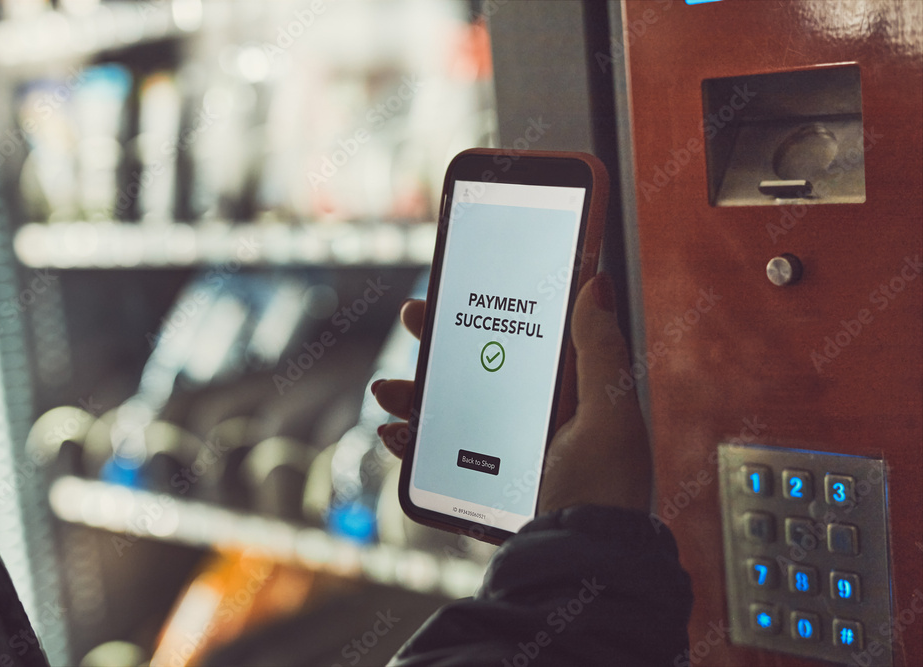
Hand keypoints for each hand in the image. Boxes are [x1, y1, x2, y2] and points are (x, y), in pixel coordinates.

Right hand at [373, 273, 651, 514]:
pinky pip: (432, 455)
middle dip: (437, 341)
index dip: (485, 311)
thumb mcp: (610, 414)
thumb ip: (600, 349)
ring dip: (409, 391)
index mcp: (563, 396)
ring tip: (385, 389)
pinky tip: (392, 434)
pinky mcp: (476, 485)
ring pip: (445, 410)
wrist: (580, 562)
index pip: (517, 340)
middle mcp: (528, 420)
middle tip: (412, 317)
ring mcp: (498, 454)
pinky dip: (407, 441)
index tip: (457, 288)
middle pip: (473, 368)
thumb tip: (597, 282)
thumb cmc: (604, 488)